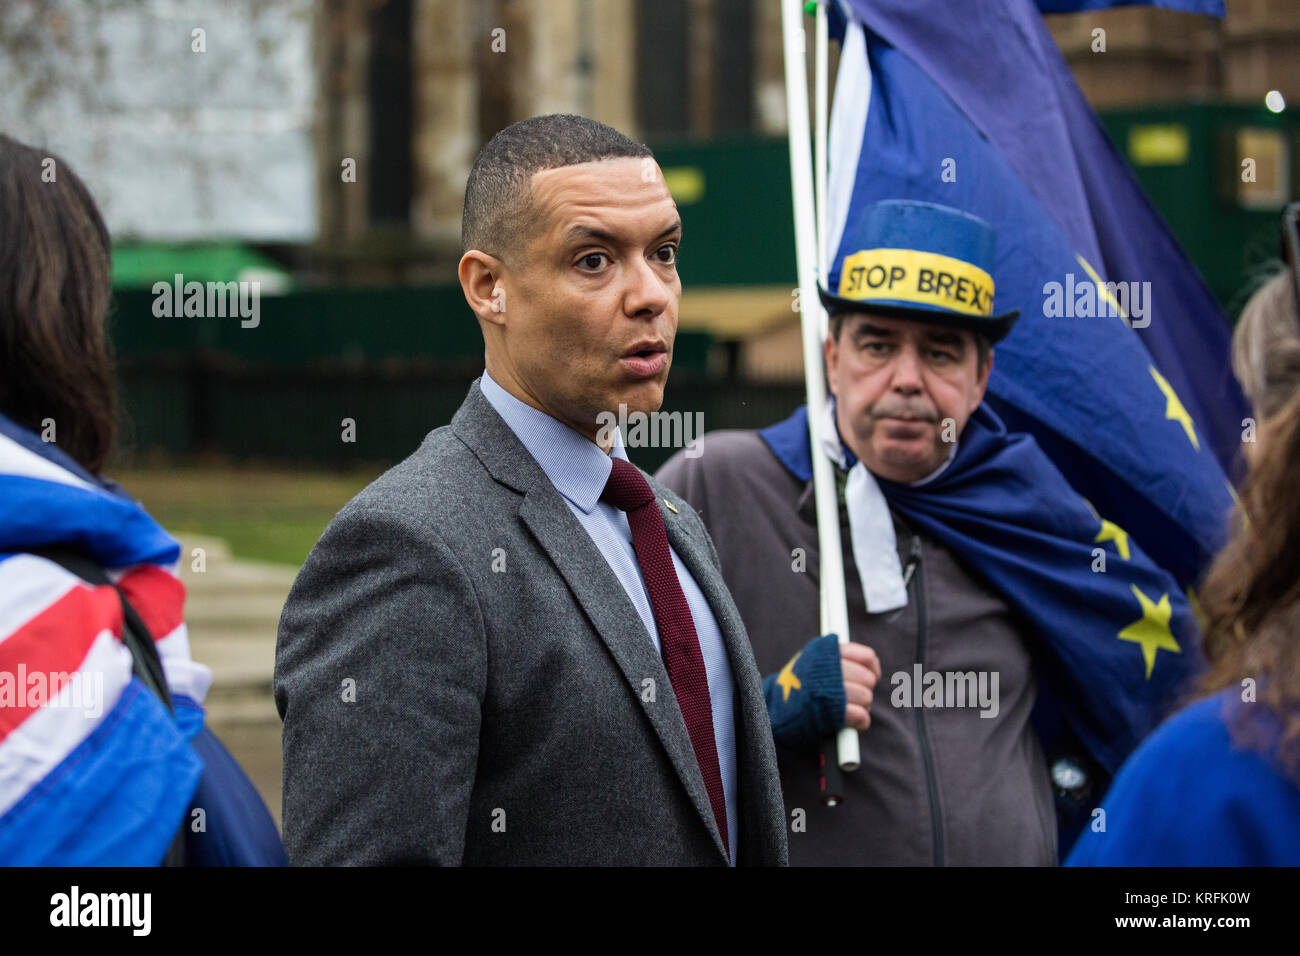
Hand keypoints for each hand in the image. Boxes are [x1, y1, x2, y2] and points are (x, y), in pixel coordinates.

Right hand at [762, 633, 881, 749]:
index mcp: (827, 651)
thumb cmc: (796, 686)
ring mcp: (832, 688)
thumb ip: (836, 657)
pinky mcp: (834, 711)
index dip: (872, 669)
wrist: (772, 709)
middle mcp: (831, 666)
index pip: (866, 657)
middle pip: (868, 679)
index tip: (871, 677)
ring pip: (866, 698)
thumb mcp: (811, 659)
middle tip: (851, 698)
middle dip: (864, 691)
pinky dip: (860, 721)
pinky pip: (861, 715)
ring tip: (847, 710)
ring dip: (861, 708)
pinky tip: (852, 722)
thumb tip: (872, 663)